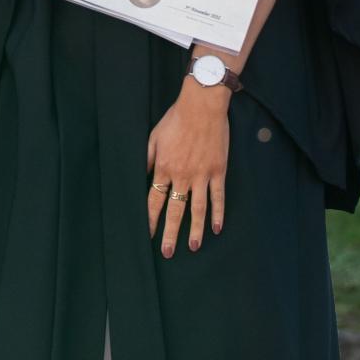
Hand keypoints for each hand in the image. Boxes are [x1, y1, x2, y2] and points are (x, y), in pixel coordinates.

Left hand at [145, 78, 231, 257]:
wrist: (202, 106)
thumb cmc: (175, 119)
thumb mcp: (153, 137)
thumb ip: (147, 159)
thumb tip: (141, 177)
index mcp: (163, 167)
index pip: (154, 199)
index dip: (151, 218)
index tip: (148, 234)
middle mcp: (182, 175)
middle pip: (175, 210)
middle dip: (170, 232)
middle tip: (167, 252)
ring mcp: (202, 175)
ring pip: (198, 209)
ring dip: (195, 230)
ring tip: (193, 247)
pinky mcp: (218, 172)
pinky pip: (218, 197)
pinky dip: (218, 214)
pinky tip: (217, 229)